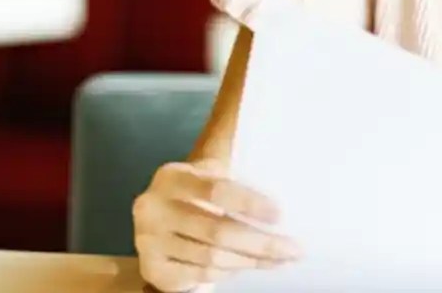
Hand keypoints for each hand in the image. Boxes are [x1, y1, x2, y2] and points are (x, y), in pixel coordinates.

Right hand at [133, 159, 300, 291]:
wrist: (162, 211)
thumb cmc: (200, 190)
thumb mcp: (212, 170)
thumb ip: (239, 167)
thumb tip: (285, 168)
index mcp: (172, 177)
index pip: (216, 191)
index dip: (249, 203)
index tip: (279, 215)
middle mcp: (152, 208)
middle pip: (217, 232)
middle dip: (261, 243)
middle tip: (293, 249)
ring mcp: (148, 241)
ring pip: (211, 258)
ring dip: (251, 261)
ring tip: (279, 259)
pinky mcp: (152, 269)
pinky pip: (199, 275)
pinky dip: (228, 272)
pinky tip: (248, 265)